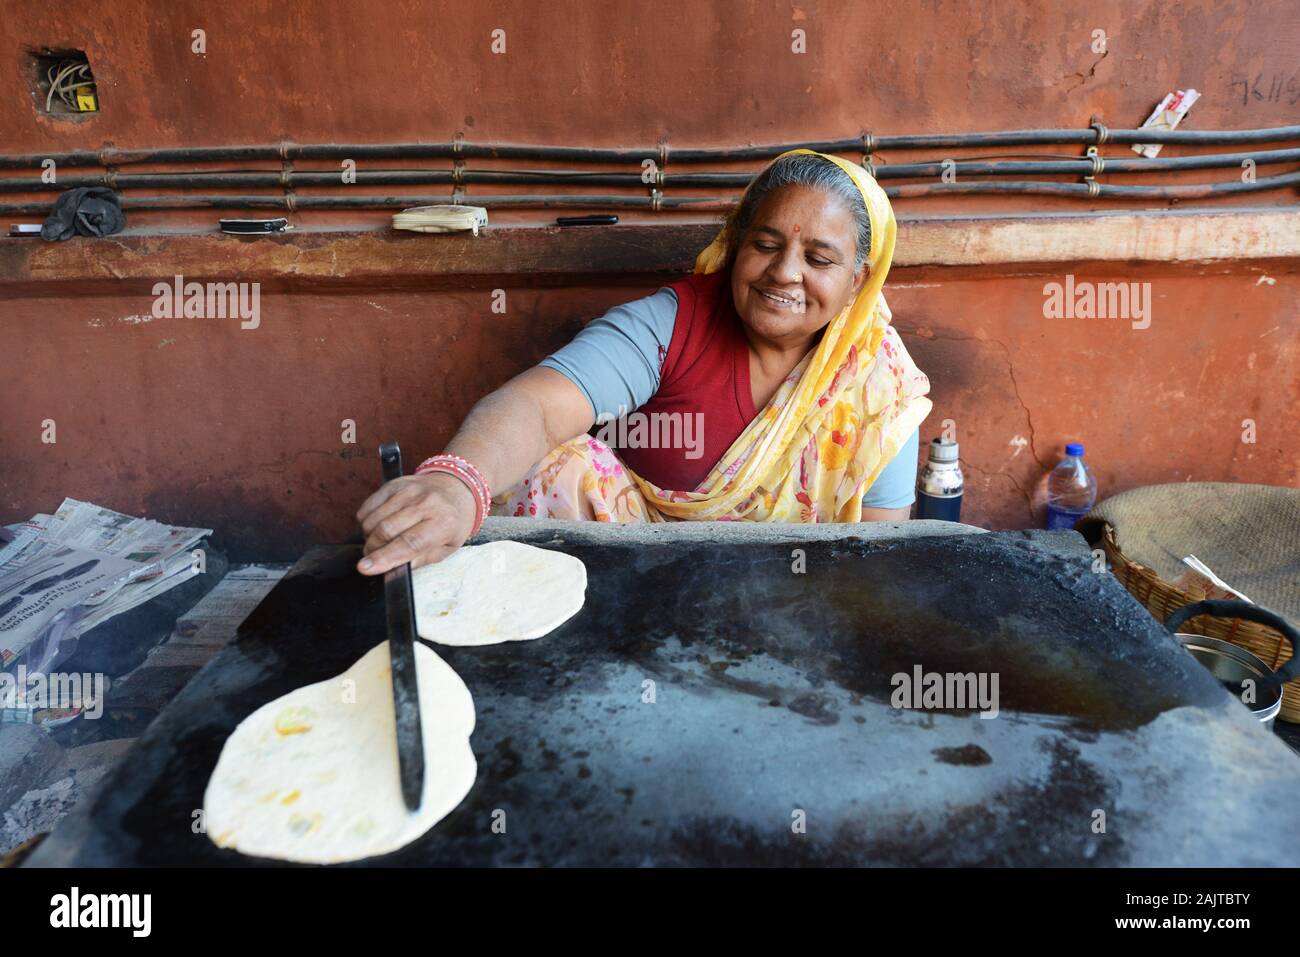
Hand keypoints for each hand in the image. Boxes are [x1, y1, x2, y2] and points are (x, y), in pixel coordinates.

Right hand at [355, 472, 477, 574]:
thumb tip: (392, 568)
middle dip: (373, 549)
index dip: (385, 557)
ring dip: (369, 536)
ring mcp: (409, 491)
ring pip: (374, 519)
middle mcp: (427, 503)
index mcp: (444, 522)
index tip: (366, 568)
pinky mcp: (394, 484)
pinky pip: (368, 505)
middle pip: (386, 530)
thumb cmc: (451, 522)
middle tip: (374, 557)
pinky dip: (366, 520)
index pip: (410, 543)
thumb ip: (420, 559)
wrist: (455, 489)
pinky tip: (377, 525)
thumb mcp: (447, 548)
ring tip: (379, 541)